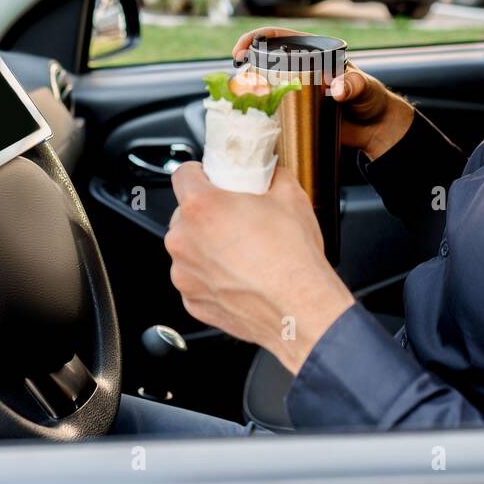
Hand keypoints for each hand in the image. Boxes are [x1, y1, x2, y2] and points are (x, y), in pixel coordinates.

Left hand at [165, 162, 354, 373]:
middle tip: (238, 220)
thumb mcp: (291, 196)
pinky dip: (212, 277)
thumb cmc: (293, 260)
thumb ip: (271, 176)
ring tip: (243, 253)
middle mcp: (184, 241)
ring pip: (189, 249)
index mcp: (202, 208)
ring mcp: (185, 274)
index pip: (182, 174)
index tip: (211, 179)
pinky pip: (196, 280)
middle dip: (207, 214)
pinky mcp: (193, 301)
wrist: (301, 311)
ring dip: (207, 247)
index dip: (200, 173)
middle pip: (185, 214)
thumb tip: (270, 172)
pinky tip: (240, 277)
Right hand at [232, 26, 414, 160]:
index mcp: (315, 53)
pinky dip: (260, 110)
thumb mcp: (365, 88)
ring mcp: (296, 92)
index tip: (243, 47)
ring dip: (249, 86)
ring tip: (238, 91)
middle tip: (238, 70)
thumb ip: (353, 85)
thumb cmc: (372, 99)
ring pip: (266, 85)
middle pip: (266, 59)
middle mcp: (301, 70)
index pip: (280, 37)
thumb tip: (335, 89)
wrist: (375, 129)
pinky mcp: (295, 114)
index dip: (258, 37)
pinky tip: (250, 114)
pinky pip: (273, 109)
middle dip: (247, 61)